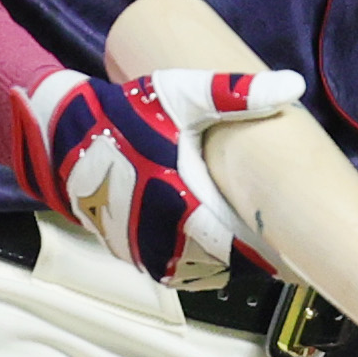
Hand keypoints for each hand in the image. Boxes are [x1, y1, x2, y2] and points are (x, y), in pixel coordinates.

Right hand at [11, 66, 303, 291]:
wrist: (64, 133)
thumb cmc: (128, 112)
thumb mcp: (181, 94)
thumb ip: (235, 92)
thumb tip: (293, 85)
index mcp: (177, 199)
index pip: (231, 244)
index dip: (264, 252)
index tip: (294, 252)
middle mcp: (154, 233)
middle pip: (217, 263)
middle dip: (248, 257)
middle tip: (283, 251)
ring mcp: (137, 247)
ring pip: (193, 271)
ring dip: (221, 262)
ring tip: (252, 249)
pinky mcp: (125, 251)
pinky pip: (170, 270)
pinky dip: (194, 265)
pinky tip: (214, 250)